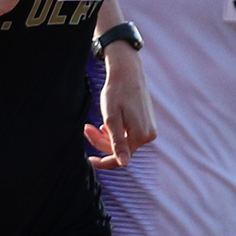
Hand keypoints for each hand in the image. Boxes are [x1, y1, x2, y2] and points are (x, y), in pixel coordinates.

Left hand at [86, 46, 156, 168]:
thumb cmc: (117, 93)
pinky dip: (115, 131)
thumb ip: (117, 142)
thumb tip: (124, 163)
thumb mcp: (112, 118)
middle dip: (101, 142)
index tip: (88, 161)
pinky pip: (128, 134)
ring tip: (94, 123)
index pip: (120, 158)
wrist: (128, 72)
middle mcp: (149, 135)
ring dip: (107, 136)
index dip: (103, 162)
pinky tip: (108, 122)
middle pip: (120, 149)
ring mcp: (149, 129)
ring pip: (123, 142)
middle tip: (86, 127)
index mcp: (141, 135)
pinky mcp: (146, 123)